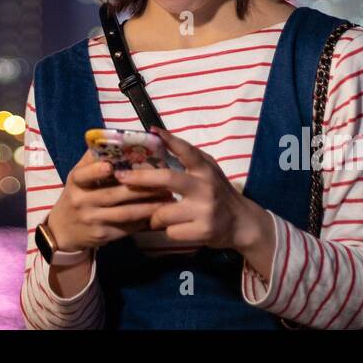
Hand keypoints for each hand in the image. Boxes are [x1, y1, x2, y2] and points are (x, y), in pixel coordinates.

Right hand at [47, 148, 174, 251]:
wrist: (64, 230)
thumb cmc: (77, 195)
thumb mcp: (78, 177)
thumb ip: (93, 159)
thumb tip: (115, 137)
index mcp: (76, 182)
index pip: (82, 175)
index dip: (95, 170)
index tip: (110, 166)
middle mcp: (82, 201)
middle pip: (113, 195)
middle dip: (140, 188)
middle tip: (163, 181)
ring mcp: (93, 220)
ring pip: (124, 213)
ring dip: (148, 206)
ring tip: (168, 198)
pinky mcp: (103, 236)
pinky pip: (126, 227)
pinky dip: (143, 220)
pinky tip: (158, 214)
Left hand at [113, 126, 267, 251]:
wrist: (241, 223)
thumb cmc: (218, 192)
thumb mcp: (209, 170)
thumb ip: (190, 158)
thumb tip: (158, 137)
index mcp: (205, 170)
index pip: (187, 151)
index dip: (169, 139)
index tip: (152, 131)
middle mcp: (205, 188)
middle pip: (167, 179)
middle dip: (140, 178)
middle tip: (120, 177)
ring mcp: (204, 210)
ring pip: (163, 212)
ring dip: (154, 215)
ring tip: (157, 214)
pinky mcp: (203, 231)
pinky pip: (171, 231)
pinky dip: (168, 230)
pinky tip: (176, 227)